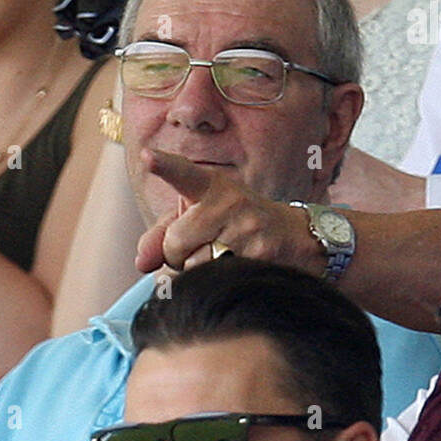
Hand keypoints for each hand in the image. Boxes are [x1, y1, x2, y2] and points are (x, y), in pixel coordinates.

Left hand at [134, 150, 324, 276]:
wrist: (299, 239)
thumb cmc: (238, 228)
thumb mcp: (202, 219)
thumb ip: (163, 235)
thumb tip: (141, 262)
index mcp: (212, 187)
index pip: (185, 175)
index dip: (165, 166)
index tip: (148, 157)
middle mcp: (230, 202)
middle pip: (175, 242)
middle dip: (177, 256)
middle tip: (198, 251)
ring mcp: (247, 228)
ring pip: (195, 266)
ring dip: (197, 273)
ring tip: (219, 260)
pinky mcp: (260, 255)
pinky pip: (218, 279)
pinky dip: (218, 282)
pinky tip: (236, 270)